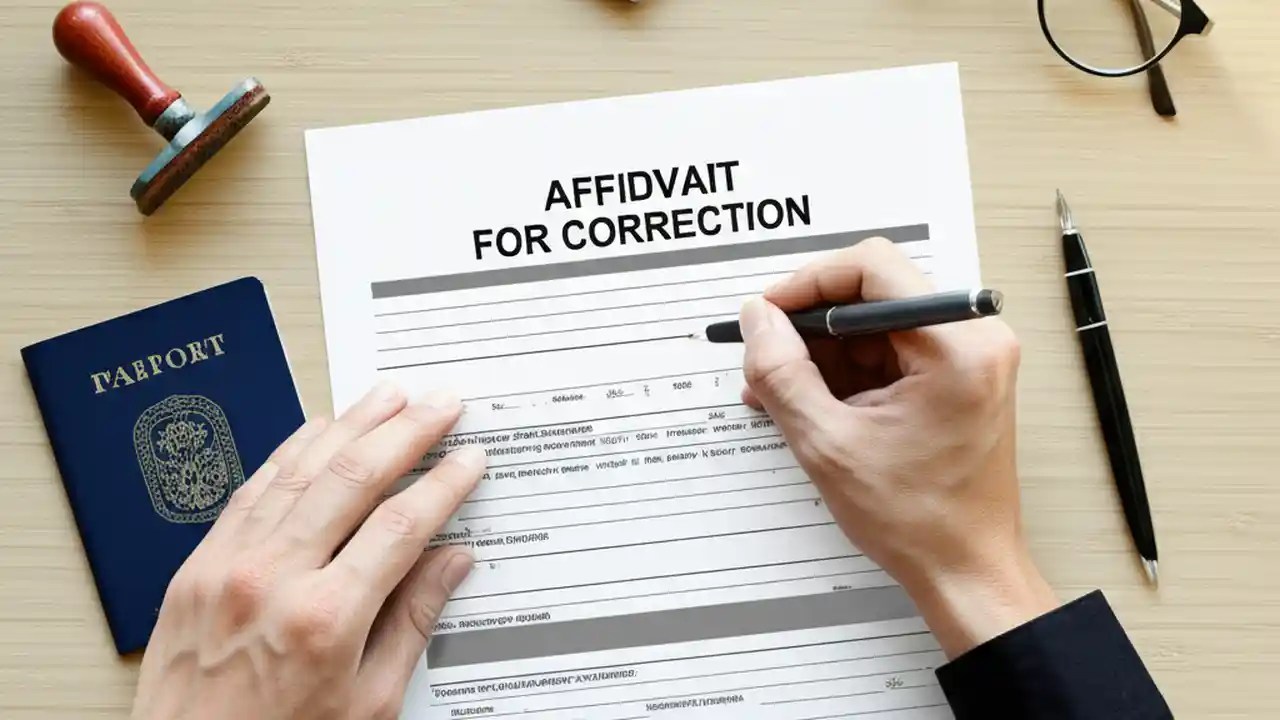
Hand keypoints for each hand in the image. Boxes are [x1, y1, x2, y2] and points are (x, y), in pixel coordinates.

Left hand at [131, 383, 483, 719]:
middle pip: (354, 479)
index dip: (443, 484)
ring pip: (300, 470)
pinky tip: (318, 430)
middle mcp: (276, 579)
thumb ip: (412, 623)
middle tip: (440, 404)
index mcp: (328, 620)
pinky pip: (251, 490)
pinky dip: (289, 452)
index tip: (469, 459)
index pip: (401, 525)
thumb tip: (452, 562)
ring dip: (351, 425)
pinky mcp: (198, 566)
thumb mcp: (369, 703)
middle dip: (406, 432)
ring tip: (388, 395)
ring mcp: (230, 566)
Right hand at [739, 238, 1056, 657]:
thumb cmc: (920, 521)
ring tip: (781, 392)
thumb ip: (782, 373)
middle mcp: (975, 339)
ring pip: (875, 324)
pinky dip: (846, 373)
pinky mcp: (958, 378)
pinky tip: (811, 403)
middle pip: (873, 293)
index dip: (808, 283)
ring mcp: (970, 358)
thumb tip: (757, 320)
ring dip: (824, 353)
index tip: (768, 312)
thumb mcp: (828, 444)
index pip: (873, 268)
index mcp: (957, 346)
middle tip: (767, 356)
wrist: (965, 571)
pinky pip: (889, 352)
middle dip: (811, 326)